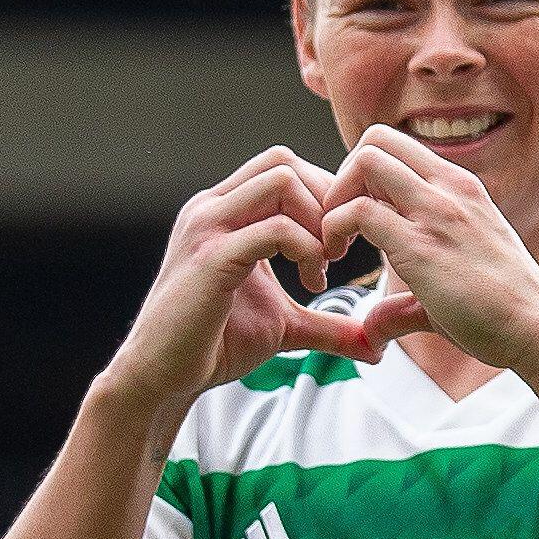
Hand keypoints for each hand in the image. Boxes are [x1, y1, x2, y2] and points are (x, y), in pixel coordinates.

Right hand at [100, 148, 373, 419]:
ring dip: (318, 219)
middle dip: (326, 200)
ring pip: (282, 180)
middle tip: (338, 249)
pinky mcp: (212, 257)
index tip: (339, 242)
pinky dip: (307, 248)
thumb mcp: (285, 326)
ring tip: (325, 265)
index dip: (323, 195)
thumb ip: (328, 325)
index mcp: (224, 211)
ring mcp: (208, 226)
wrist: (163, 376)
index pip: (283, 167)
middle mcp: (212, 207)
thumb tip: (375, 347)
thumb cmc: (214, 345)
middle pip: (285, 161)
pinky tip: (312, 282)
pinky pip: (274, 228)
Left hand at [322, 126, 538, 375]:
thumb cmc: (505, 316)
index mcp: (460, 190)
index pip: (397, 149)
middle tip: (338, 228)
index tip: (356, 224)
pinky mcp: (422, 245)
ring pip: (365, 161)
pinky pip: (359, 211)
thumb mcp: (450, 295)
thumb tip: (372, 329)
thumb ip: (403, 306)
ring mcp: (438, 212)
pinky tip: (334, 261)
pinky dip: (333, 229)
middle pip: (376, 140)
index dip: (363, 179)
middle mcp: (450, 189)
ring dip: (333, 199)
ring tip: (332, 245)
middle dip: (342, 178)